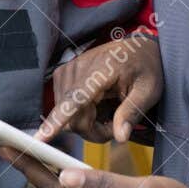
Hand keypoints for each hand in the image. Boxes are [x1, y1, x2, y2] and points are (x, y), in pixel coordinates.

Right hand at [37, 32, 161, 143]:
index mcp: (102, 68)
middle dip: (93, 130)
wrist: (138, 49)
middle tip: (117, 127)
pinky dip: (80, 115)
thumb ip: (132, 113)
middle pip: (72, 118)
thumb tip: (120, 137)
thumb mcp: (148, 91)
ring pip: (67, 117)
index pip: (76, 98)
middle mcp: (77, 68)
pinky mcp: (62, 76)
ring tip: (109, 114)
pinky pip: (65, 109)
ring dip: (87, 124)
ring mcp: (66, 71)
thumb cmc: (146, 69)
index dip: (58, 120)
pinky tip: (97, 107)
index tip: (40, 138)